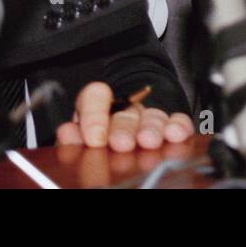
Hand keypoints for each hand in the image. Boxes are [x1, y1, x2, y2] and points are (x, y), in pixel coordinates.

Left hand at [56, 82, 194, 150]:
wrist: (120, 149)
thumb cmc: (96, 146)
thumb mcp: (79, 141)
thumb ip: (73, 138)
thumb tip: (68, 133)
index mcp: (97, 109)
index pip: (96, 97)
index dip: (94, 115)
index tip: (94, 138)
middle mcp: (124, 111)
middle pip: (125, 113)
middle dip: (124, 128)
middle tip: (121, 143)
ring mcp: (148, 118)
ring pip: (152, 118)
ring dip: (151, 129)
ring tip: (149, 140)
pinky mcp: (170, 127)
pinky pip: (176, 122)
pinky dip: (178, 127)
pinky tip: (176, 134)